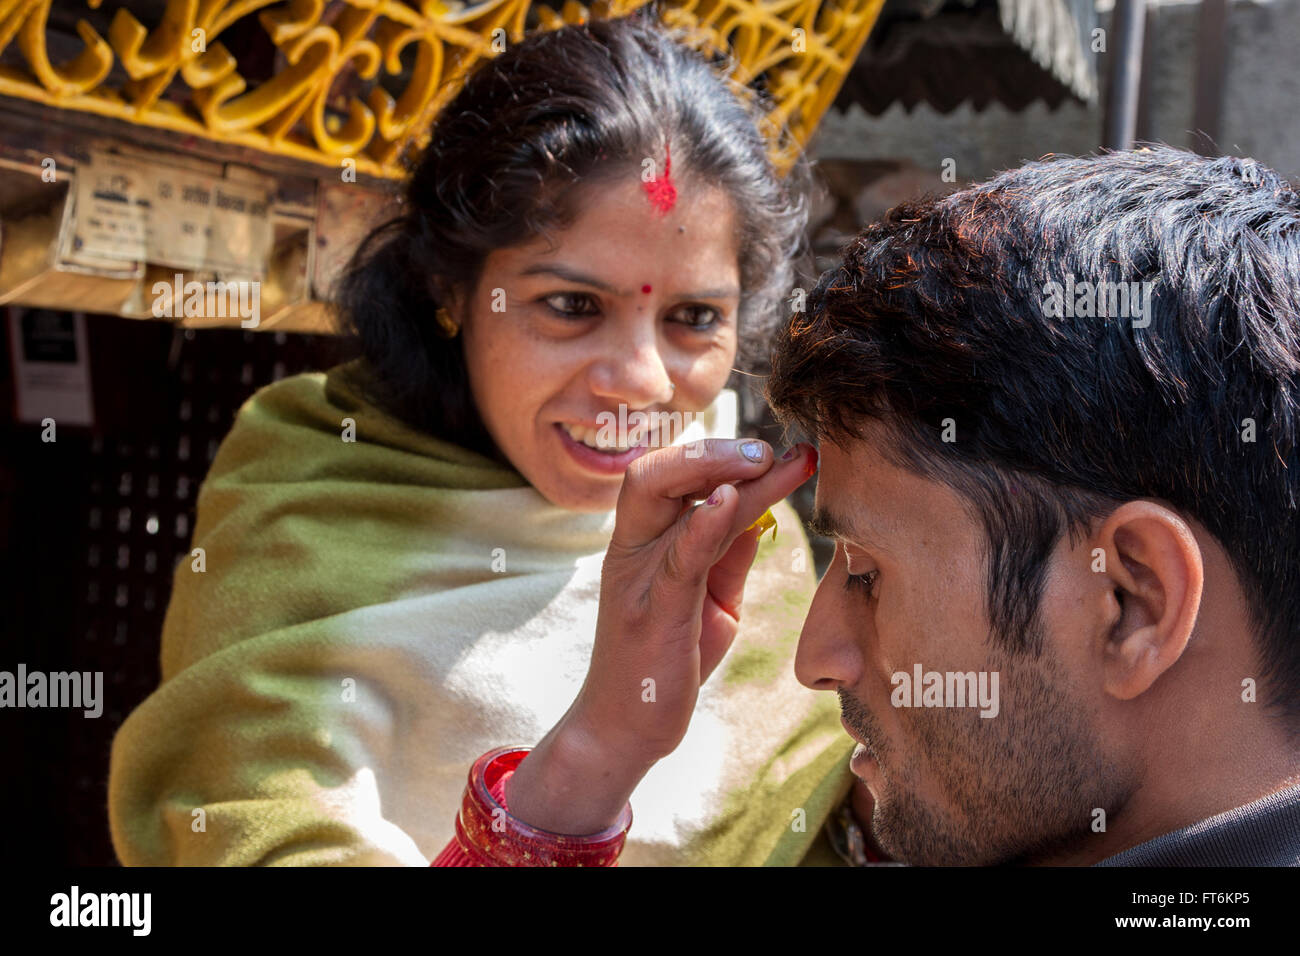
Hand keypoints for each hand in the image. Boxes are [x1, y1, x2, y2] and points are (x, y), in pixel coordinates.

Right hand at [505, 438, 817, 833]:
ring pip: (664, 500)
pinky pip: (677, 557)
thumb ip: (725, 552)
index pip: (670, 476)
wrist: (624, 729)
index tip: (773, 453)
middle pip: (654, 471)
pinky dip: (703, 524)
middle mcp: (632, 549)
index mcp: (643, 542)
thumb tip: (760, 507)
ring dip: (721, 473)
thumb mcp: (707, 597)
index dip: (718, 456)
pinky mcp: (652, 612)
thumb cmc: (664, 660)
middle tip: (769, 450)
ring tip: (768, 460)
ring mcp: (637, 577)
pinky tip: (729, 500)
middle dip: (714, 451)